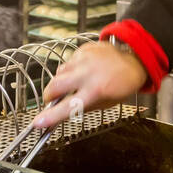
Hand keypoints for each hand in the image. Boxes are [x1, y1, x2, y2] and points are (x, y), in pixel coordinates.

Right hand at [33, 42, 148, 127]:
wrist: (134, 61)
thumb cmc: (121, 85)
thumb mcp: (106, 103)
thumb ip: (83, 107)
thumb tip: (60, 114)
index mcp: (96, 91)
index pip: (67, 107)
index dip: (50, 116)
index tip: (37, 123)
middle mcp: (88, 73)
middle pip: (55, 86)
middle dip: (49, 96)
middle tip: (53, 100)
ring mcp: (84, 59)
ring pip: (59, 72)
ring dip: (62, 81)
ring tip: (76, 82)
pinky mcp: (83, 49)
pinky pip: (68, 61)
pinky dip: (71, 69)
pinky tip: (84, 70)